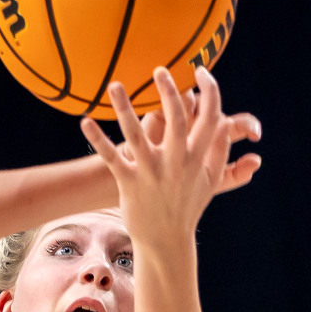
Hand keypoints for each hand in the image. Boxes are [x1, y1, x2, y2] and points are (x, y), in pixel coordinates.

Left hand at [79, 66, 260, 244]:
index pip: (211, 118)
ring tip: (115, 85)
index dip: (209, 92)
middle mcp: (177, 163)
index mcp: (198, 159)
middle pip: (177, 120)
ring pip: (137, 134)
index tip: (200, 72)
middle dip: (169, 92)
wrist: (166, 241)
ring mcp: (152, 172)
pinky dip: (98, 140)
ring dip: (125, 108)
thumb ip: (219, 150)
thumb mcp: (210, 180)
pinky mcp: (130, 182)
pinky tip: (85, 122)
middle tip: (160, 70)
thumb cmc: (187, 207)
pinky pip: (112, 157)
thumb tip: (225, 121)